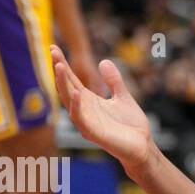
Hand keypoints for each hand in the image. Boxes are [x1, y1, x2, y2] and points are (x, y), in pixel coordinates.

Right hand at [50, 44, 152, 170]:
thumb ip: (113, 81)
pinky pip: (80, 118)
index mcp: (89, 100)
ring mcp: (86, 121)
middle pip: (66, 86)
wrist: (142, 146)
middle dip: (59, 69)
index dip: (63, 64)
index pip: (71, 79)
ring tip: (59, 66)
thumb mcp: (122, 96)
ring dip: (62, 84)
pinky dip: (76, 106)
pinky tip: (77, 92)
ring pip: (69, 100)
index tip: (54, 47)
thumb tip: (104, 61)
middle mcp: (84, 109)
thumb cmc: (131, 125)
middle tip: (52, 50)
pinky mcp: (92, 133)